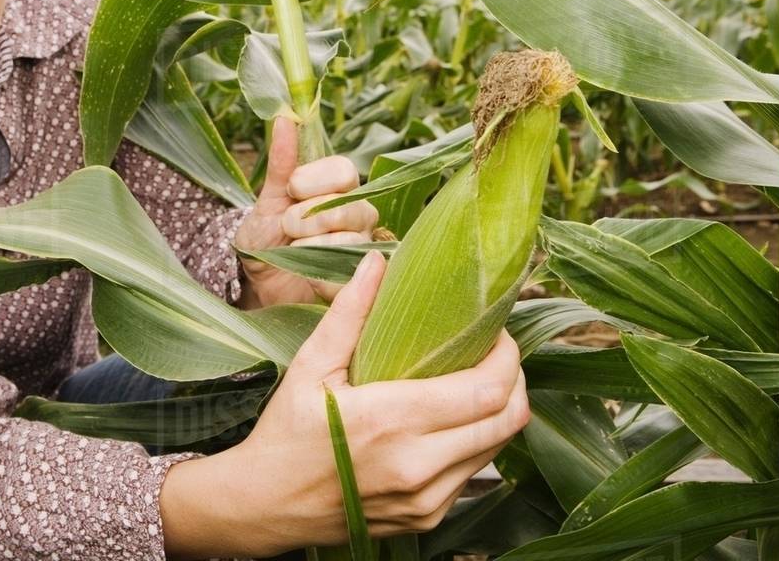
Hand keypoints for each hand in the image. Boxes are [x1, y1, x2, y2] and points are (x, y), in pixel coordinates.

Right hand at [161, 253, 529, 558]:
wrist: (265, 507)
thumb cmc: (285, 433)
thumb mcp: (310, 366)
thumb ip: (349, 314)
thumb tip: (378, 261)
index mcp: (391, 421)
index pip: (487, 390)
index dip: (507, 357)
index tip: (496, 333)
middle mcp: (417, 466)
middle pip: (507, 420)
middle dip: (514, 380)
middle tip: (495, 354)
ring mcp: (426, 499)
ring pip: (496, 449)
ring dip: (497, 412)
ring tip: (476, 382)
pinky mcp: (427, 518)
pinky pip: (472, 474)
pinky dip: (475, 442)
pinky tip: (452, 420)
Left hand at [234, 117, 377, 306]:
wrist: (258, 281)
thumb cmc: (266, 236)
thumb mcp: (267, 199)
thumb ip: (281, 162)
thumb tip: (284, 118)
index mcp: (338, 188)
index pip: (345, 171)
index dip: (317, 178)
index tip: (292, 187)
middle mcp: (357, 214)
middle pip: (354, 207)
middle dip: (311, 217)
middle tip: (287, 224)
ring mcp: (362, 249)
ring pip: (351, 240)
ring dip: (312, 246)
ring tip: (293, 250)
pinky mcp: (356, 281)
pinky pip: (349, 275)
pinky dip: (320, 275)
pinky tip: (306, 273)